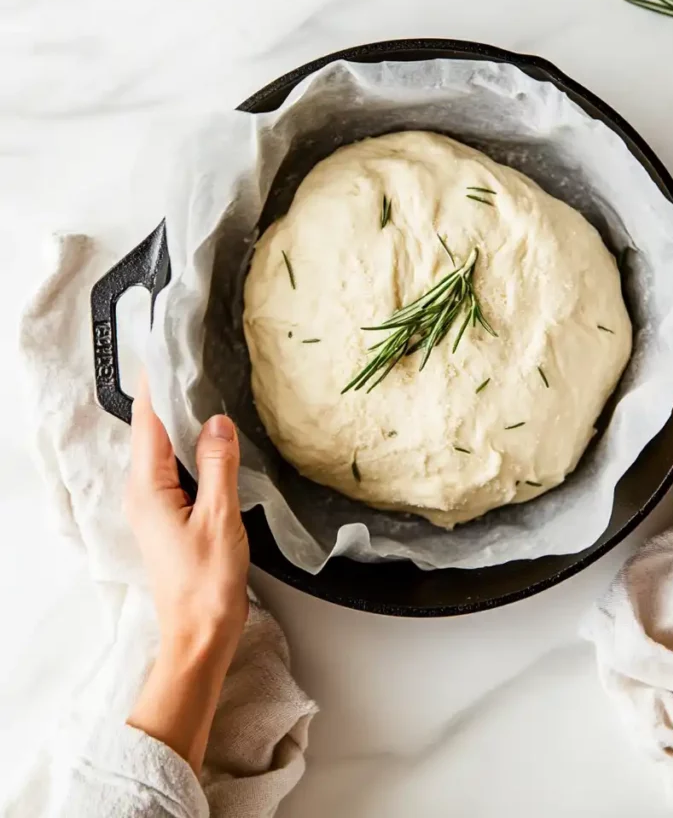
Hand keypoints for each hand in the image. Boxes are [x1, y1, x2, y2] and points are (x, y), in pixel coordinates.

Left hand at [125, 374, 248, 771]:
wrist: (199, 635)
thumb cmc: (207, 584)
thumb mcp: (219, 517)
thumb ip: (218, 465)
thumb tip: (216, 421)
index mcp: (148, 487)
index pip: (148, 421)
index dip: (157, 383)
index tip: (167, 348)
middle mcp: (143, 492)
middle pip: (152, 430)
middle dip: (169, 393)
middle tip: (193, 356)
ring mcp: (154, 505)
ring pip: (165, 448)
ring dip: (181, 418)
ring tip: (203, 384)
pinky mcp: (169, 516)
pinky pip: (175, 467)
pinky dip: (190, 445)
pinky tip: (211, 437)